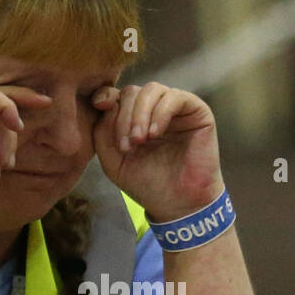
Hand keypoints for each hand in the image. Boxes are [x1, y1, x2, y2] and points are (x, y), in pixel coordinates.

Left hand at [92, 82, 223, 221]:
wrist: (178, 205)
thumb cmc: (147, 184)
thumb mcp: (113, 161)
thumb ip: (102, 131)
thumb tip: (107, 102)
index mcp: (134, 118)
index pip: (117, 94)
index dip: (105, 94)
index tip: (98, 105)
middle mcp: (154, 109)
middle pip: (132, 92)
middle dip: (124, 116)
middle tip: (126, 145)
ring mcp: (176, 109)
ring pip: (152, 90)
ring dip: (140, 114)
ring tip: (140, 142)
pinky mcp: (196, 111)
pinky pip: (175, 97)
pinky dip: (161, 113)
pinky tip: (155, 134)